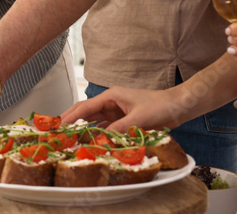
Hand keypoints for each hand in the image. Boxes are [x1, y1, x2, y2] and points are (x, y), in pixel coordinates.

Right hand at [61, 87, 177, 130]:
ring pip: (94, 119)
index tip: (59, 125)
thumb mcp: (138, 118)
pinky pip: (106, 126)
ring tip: (70, 137)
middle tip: (58, 130)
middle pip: (86, 111)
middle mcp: (110, 101)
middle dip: (72, 119)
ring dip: (83, 127)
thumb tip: (102, 139)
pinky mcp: (122, 118)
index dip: (71, 116)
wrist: (177, 106)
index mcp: (111, 95)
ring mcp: (116, 110)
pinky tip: (91, 140)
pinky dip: (98, 133)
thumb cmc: (159, 106)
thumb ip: (119, 128)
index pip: (85, 107)